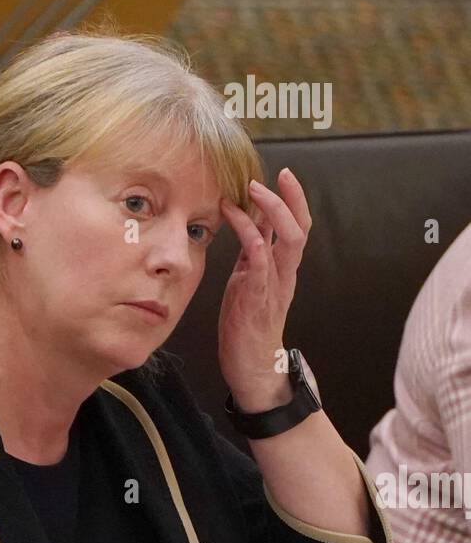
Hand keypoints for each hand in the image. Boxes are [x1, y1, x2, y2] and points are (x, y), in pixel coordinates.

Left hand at [218, 168, 311, 410]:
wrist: (251, 367)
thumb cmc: (247, 325)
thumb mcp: (248, 280)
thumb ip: (252, 254)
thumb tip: (250, 223)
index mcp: (283, 268)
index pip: (297, 226)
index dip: (293, 199)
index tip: (282, 175)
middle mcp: (284, 274)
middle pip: (301, 227)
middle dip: (290, 197)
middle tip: (274, 175)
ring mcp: (273, 286)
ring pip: (288, 241)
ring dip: (271, 212)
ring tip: (252, 191)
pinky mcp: (257, 299)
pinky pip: (260, 265)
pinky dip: (254, 240)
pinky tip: (241, 223)